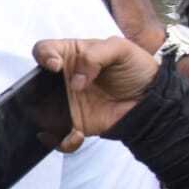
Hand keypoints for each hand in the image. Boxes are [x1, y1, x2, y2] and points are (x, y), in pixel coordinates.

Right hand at [34, 37, 159, 151]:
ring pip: (42, 112)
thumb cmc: (136, 68)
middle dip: (36, 90)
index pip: (45, 50)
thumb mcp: (120, 48)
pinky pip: (59, 136)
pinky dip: (63, 140)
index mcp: (73, 55)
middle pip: (35, 83)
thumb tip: (75, 81)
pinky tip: (77, 134)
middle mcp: (65, 79)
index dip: (43, 55)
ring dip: (46, 118)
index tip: (56, 66)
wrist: (152, 98)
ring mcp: (68, 103)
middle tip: (61, 92)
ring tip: (66, 119)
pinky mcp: (75, 124)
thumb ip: (95, 54)